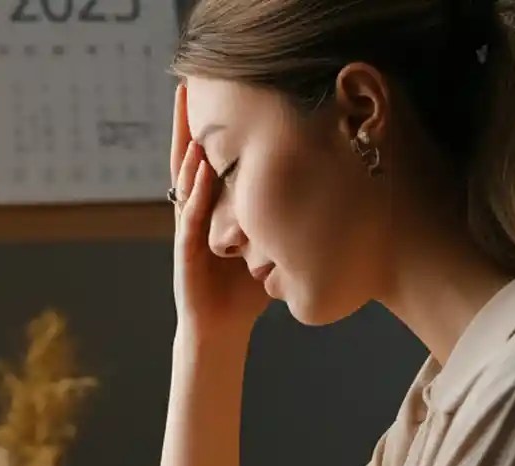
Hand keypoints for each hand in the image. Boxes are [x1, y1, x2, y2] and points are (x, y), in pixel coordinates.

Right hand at [170, 84, 269, 339]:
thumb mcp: (267, 245)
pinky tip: (202, 167)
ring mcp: (187, 230)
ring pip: (185, 181)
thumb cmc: (243, 292)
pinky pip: (190, 215)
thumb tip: (328, 198)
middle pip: (188, 159)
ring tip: (191, 116)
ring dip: (188, 149)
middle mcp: (196, 213)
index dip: (210, 128)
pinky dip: (197, 190)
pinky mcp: (186, 251)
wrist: (220, 331)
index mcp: (213, 210)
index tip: (218, 93)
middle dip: (187, 124)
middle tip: (187, 86)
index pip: (210, 160)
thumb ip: (282, 221)